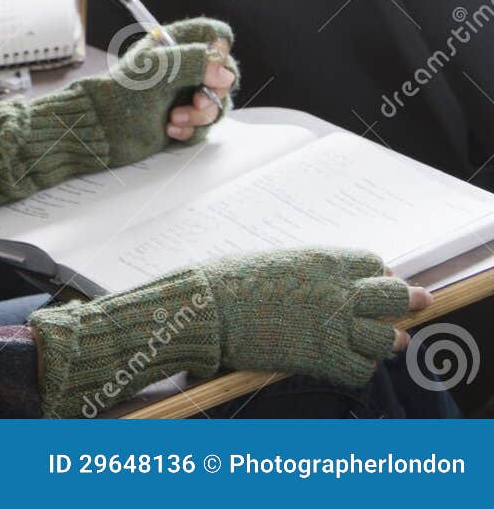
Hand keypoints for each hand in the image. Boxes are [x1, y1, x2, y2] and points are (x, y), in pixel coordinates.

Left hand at [0, 18, 239, 212]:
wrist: (97, 130)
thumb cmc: (118, 94)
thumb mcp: (157, 71)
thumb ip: (194, 63)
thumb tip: (226, 73)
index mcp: (174, 46)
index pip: (212, 35)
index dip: (219, 47)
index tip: (213, 64)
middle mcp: (183, 69)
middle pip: (224, 73)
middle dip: (214, 90)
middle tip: (196, 101)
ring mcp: (183, 96)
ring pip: (217, 103)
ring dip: (202, 114)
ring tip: (175, 118)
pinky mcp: (181, 121)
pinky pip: (205, 126)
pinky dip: (193, 130)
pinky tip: (171, 130)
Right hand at [200, 247, 426, 384]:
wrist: (209, 309)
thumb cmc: (230, 281)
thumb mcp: (276, 263)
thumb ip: (309, 273)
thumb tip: (323, 282)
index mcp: (324, 262)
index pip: (373, 265)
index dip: (378, 274)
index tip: (376, 281)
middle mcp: (338, 292)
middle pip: (393, 295)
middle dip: (409, 299)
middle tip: (419, 301)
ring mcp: (334, 327)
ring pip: (388, 336)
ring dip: (392, 338)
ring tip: (396, 340)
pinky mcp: (323, 357)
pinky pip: (361, 368)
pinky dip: (362, 366)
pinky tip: (355, 362)